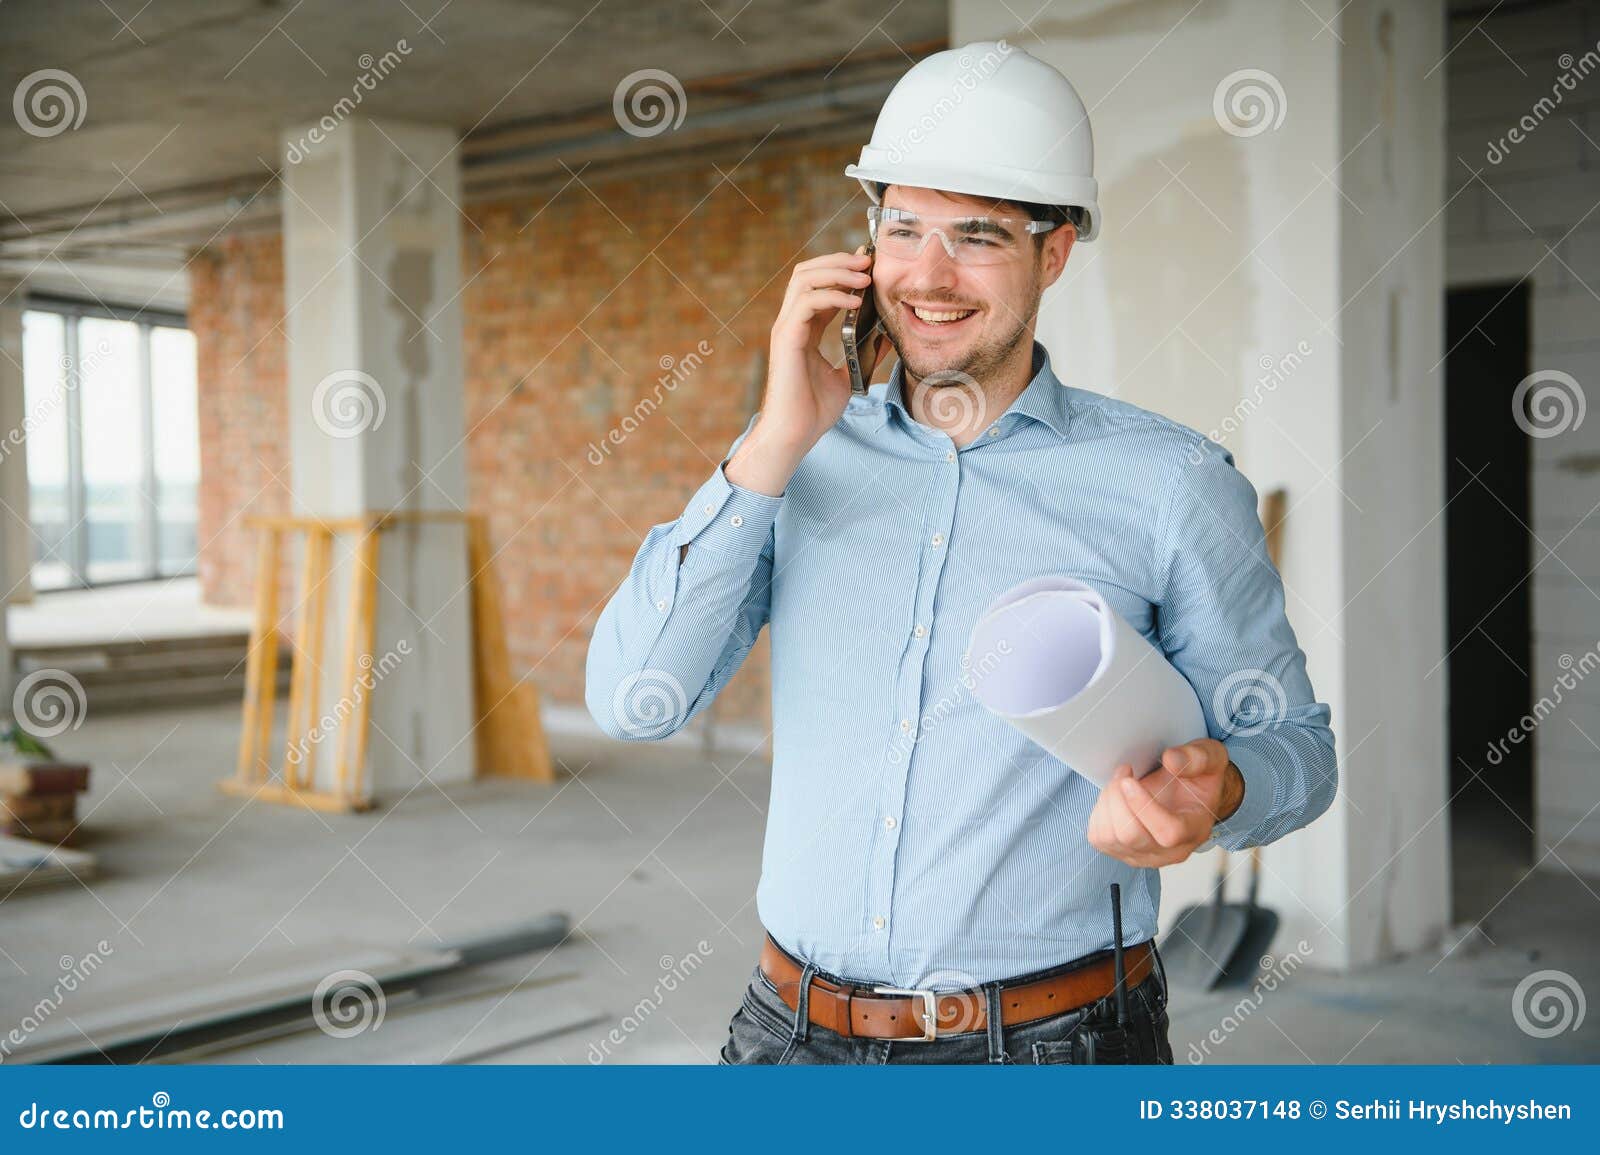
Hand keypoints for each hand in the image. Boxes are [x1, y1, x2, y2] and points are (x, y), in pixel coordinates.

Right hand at [752, 246, 889, 453]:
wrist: (795, 434)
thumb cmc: (815, 410)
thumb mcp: (849, 376)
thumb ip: (863, 354)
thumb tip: (887, 337)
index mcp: (805, 329)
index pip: (820, 285)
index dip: (843, 270)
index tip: (870, 263)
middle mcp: (793, 323)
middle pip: (808, 272)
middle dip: (839, 260)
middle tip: (868, 259)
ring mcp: (787, 328)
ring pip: (805, 279)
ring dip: (837, 271)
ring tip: (865, 274)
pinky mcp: (787, 338)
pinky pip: (808, 302)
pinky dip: (833, 295)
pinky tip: (856, 301)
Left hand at [1085, 739, 1243, 867]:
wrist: (1189, 796)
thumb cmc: (1198, 780)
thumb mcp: (1209, 758)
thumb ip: (1196, 757)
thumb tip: (1171, 760)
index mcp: (1195, 829)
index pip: (1168, 832)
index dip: (1143, 806)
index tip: (1129, 780)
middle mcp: (1171, 851)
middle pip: (1132, 836)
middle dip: (1118, 798)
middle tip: (1124, 774)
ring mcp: (1145, 856)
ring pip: (1111, 837)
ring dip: (1107, 803)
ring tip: (1119, 782)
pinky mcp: (1122, 853)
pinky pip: (1099, 838)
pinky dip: (1099, 814)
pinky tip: (1113, 799)